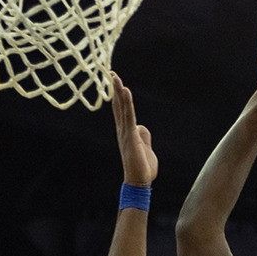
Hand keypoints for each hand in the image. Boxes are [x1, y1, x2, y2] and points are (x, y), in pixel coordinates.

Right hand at [112, 73, 157, 187]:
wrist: (139, 182)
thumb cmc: (142, 168)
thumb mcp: (146, 148)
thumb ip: (143, 136)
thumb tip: (141, 127)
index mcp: (126, 133)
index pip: (121, 111)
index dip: (117, 97)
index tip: (115, 83)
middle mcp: (122, 131)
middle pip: (118, 106)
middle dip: (115, 89)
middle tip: (110, 73)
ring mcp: (125, 132)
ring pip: (122, 108)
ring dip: (118, 91)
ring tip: (115, 76)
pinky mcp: (130, 135)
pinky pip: (129, 115)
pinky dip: (127, 103)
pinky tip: (125, 91)